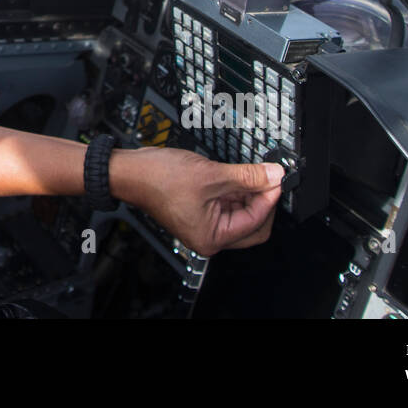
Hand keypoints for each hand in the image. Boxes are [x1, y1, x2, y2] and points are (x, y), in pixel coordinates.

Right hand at [111, 146, 283, 256]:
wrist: (131, 171)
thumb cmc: (159, 178)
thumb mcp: (212, 175)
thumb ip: (248, 177)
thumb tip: (274, 176)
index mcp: (212, 237)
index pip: (255, 222)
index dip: (269, 197)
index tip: (277, 177)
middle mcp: (209, 236)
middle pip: (252, 224)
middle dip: (262, 200)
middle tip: (269, 176)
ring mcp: (204, 224)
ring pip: (240, 212)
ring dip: (248, 193)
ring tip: (252, 171)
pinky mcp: (199, 211)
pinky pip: (226, 205)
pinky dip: (234, 190)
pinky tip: (237, 174)